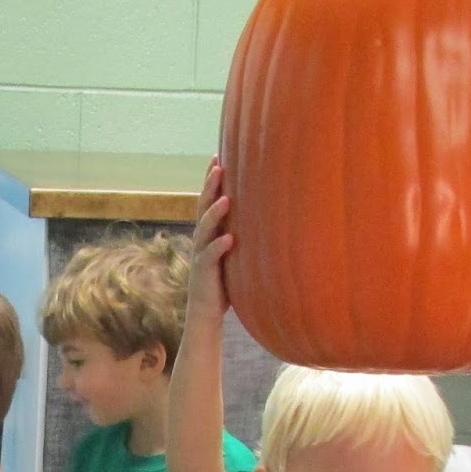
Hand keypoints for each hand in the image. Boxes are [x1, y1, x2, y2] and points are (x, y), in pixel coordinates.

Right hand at [185, 158, 234, 332]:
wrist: (206, 313)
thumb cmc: (223, 282)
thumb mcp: (233, 254)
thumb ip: (242, 235)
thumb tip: (269, 216)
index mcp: (208, 233)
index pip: (208, 201)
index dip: (211, 180)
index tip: (218, 157)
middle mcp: (201, 240)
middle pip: (203, 207)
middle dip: (210, 187)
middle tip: (218, 166)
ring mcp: (201, 256)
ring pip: (204, 229)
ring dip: (215, 213)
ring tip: (227, 199)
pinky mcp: (204, 273)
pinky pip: (211, 257)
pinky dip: (219, 247)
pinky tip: (229, 239)